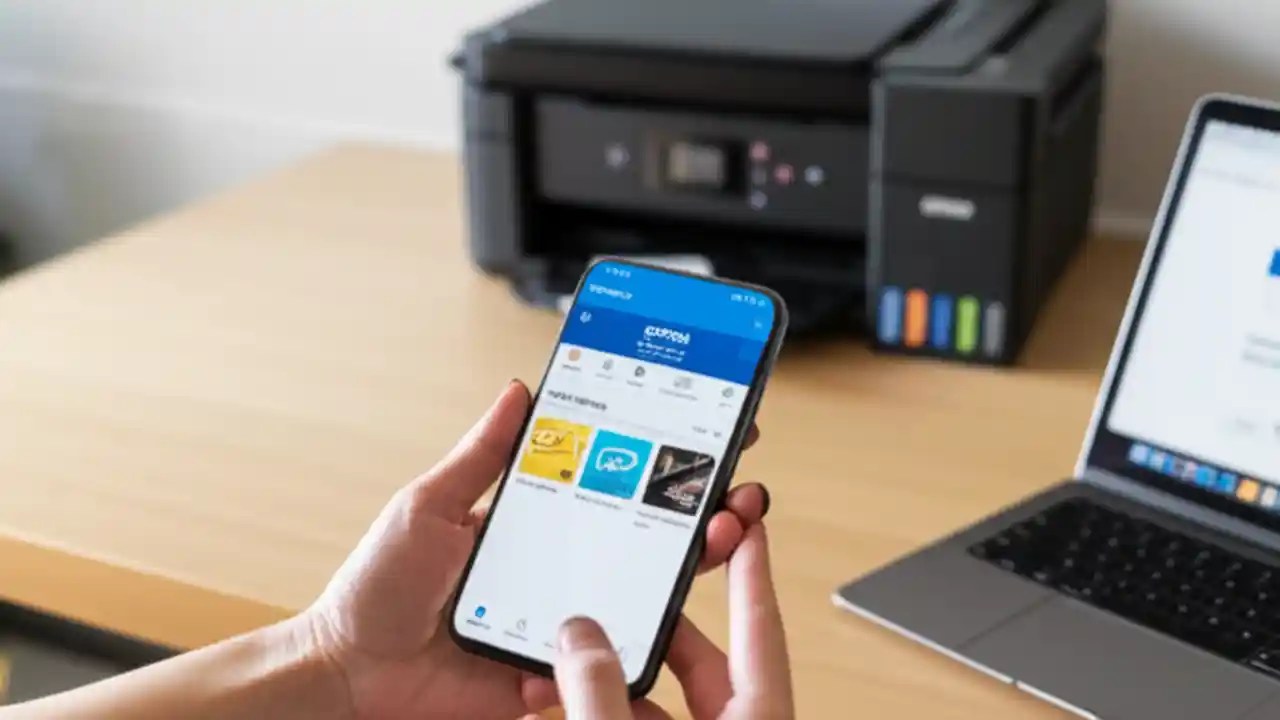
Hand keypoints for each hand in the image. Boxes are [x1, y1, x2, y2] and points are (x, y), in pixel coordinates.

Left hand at [300, 381, 770, 719]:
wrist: (348, 675)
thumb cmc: (376, 589)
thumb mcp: (427, 507)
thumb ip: (479, 458)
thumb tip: (518, 391)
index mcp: (530, 527)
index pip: (606, 488)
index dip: (654, 468)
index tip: (700, 439)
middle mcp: (552, 572)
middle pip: (637, 543)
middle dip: (694, 517)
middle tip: (735, 492)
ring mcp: (556, 625)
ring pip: (635, 601)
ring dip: (685, 571)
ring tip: (722, 536)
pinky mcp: (549, 677)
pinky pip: (603, 667)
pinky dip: (641, 648)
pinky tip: (678, 616)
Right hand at [544, 523, 793, 719]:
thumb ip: (600, 692)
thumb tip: (579, 635)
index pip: (758, 630)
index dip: (752, 574)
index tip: (749, 528)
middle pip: (704, 663)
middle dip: (659, 623)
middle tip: (628, 582)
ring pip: (659, 704)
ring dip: (615, 677)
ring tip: (567, 649)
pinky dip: (599, 712)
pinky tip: (547, 706)